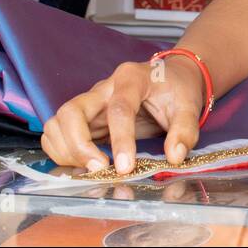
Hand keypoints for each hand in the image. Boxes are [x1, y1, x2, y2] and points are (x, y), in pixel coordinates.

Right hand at [41, 55, 205, 174]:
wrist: (171, 78)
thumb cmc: (178, 89)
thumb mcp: (190, 106)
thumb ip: (185, 130)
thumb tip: (174, 156)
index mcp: (131, 78)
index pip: (118, 109)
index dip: (120, 140)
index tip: (126, 167)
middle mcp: (103, 88)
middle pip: (71, 111)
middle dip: (78, 145)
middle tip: (99, 169)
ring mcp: (90, 102)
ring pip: (58, 122)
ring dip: (67, 150)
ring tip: (92, 169)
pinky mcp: (85, 118)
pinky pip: (58, 132)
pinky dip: (62, 151)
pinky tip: (82, 164)